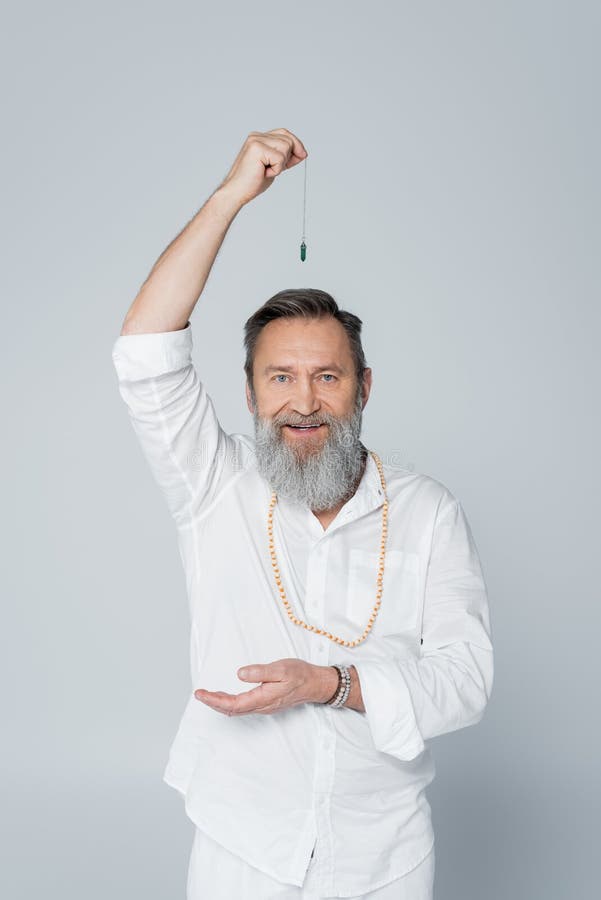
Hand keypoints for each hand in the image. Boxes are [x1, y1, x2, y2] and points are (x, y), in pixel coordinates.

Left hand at [194, 658, 322, 715]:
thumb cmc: (300, 675)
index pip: (233, 704)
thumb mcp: (281, 668)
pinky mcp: (266, 703)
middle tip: (199, 694)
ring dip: (220, 704)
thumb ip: (260, 672)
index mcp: (263, 698)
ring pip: (237, 710)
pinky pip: (243, 707)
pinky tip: (225, 697)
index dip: (214, 700)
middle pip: (232, 709)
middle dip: (213, 703)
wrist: (316, 684)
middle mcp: (262, 706)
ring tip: (207, 696)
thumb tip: (240, 674)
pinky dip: (230, 703)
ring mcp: (264, 706)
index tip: (201, 693)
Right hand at [218, 128, 307, 206]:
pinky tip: (263, 173)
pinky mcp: (257, 147)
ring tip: (266, 171)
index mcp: (259, 138)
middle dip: (288, 157)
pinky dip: (275, 169)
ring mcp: (256, 140)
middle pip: (288, 140)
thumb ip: (284, 157)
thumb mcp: (273, 166)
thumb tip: (302, 153)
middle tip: (273, 169)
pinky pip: (279, 158)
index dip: (296, 144)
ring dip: (280, 164)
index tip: (302, 155)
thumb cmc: (252, 182)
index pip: (284, 133)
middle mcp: (257, 136)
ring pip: (285, 147)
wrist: (236, 192)